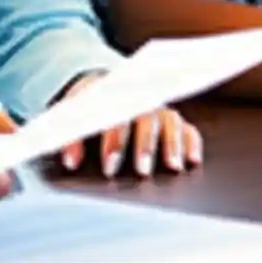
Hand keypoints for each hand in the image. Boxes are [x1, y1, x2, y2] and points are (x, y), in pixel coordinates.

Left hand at [55, 74, 204, 177]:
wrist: (99, 93)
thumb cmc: (84, 111)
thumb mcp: (70, 120)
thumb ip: (69, 139)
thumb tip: (71, 162)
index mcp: (109, 96)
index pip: (114, 115)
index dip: (113, 140)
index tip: (109, 165)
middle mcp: (137, 99)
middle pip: (144, 118)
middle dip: (144, 144)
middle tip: (142, 169)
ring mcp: (155, 109)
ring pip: (169, 120)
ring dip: (172, 143)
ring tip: (173, 166)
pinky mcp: (170, 120)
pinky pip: (187, 127)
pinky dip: (191, 142)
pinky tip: (192, 160)